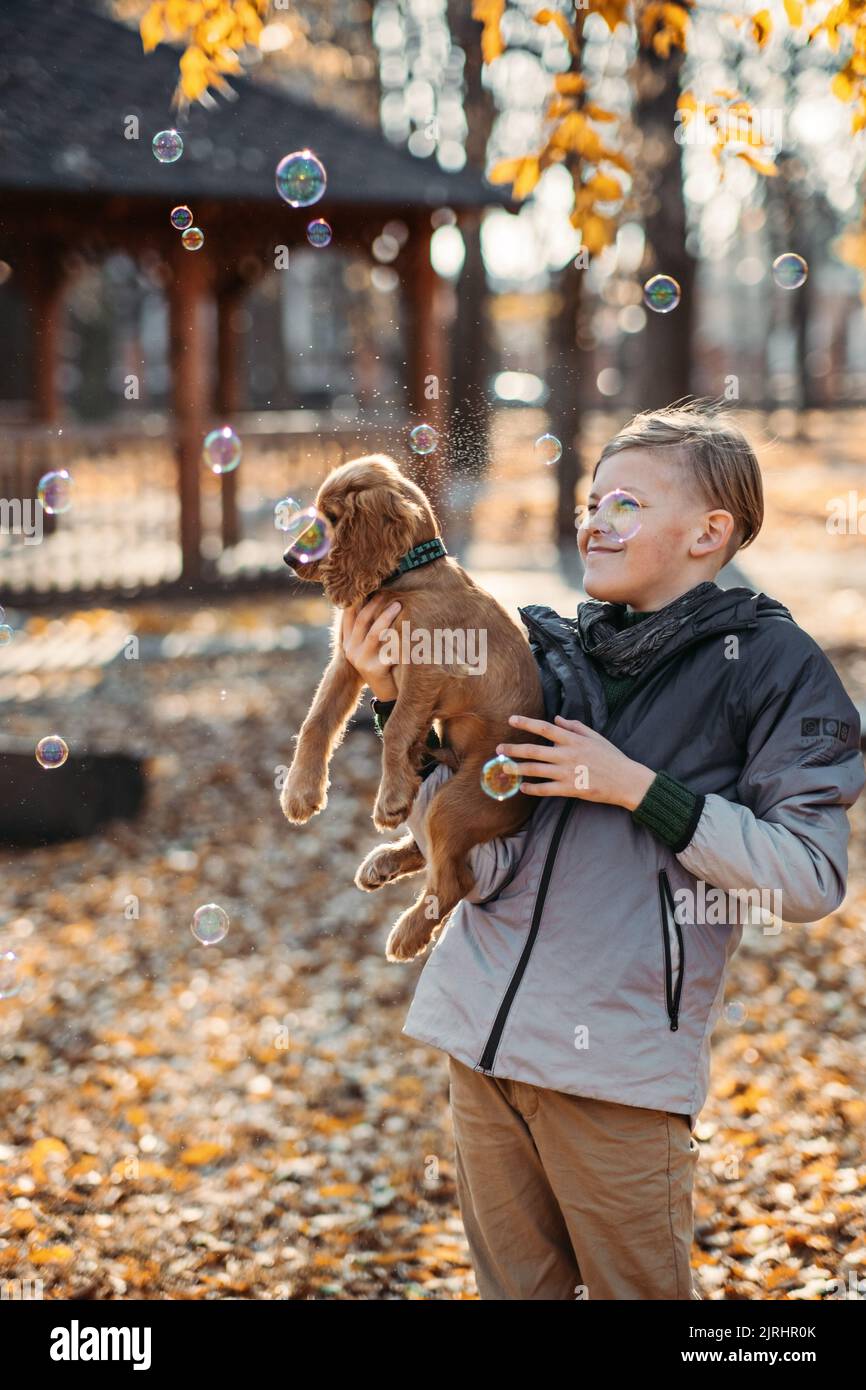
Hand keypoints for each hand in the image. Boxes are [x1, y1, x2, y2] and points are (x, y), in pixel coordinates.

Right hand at [341, 598, 401, 701]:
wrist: (385, 691)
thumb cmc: (382, 663)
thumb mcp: (370, 646)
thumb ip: (368, 628)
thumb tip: (376, 597)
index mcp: (348, 642)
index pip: (349, 616)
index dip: (358, 600)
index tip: (369, 586)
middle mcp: (351, 650)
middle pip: (362, 621)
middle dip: (375, 604)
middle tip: (388, 593)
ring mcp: (361, 660)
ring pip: (374, 633)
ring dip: (386, 617)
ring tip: (399, 605)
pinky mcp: (375, 670)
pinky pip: (389, 650)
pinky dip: (399, 638)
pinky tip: (409, 629)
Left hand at [497, 714, 655, 809]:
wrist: (626, 780)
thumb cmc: (611, 757)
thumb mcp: (595, 736)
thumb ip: (574, 726)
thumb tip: (556, 718)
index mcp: (573, 740)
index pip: (545, 728)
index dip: (526, 723)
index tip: (511, 719)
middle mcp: (567, 755)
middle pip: (534, 750)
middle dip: (513, 749)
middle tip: (498, 749)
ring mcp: (567, 773)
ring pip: (536, 770)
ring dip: (517, 768)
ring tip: (503, 768)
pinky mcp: (570, 789)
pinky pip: (546, 789)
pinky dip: (533, 788)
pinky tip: (523, 787)